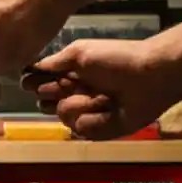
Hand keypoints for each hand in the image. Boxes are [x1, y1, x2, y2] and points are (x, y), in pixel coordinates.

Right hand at [22, 39, 181, 140]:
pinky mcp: (101, 129)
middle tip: (73, 87)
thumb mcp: (80, 52)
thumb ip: (54, 61)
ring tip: (102, 97)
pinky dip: (95, 120)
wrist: (151, 77)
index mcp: (70, 74)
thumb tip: (31, 67)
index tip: (32, 84)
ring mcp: (88, 113)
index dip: (35, 85)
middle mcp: (76, 94)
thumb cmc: (118, 59)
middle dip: (55, 96)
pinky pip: (83, 130)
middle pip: (46, 104)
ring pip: (64, 118)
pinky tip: (109, 109)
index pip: (41, 83)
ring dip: (81, 106)